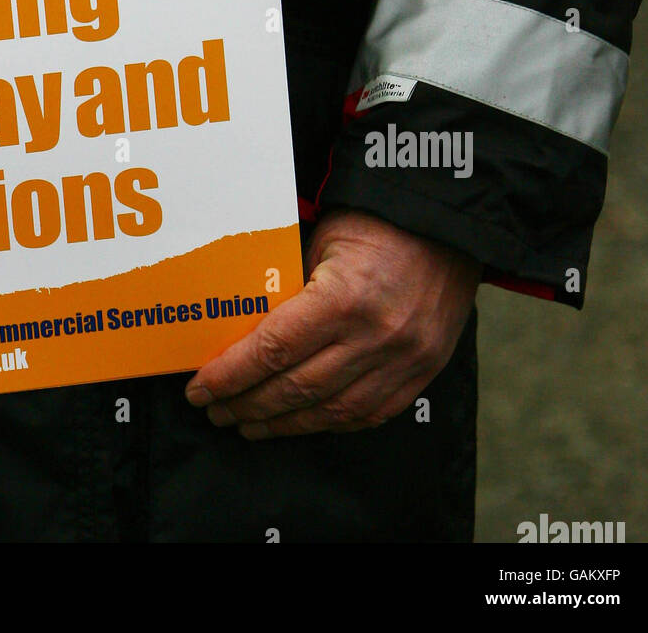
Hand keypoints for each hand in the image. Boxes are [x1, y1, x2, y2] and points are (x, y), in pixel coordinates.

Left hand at [185, 207, 480, 437]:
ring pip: (330, 411)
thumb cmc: (375, 223)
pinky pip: (369, 414)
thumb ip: (290, 290)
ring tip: (248, 424)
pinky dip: (329, 422)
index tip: (200, 389)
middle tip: (214, 410)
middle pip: (296, 388)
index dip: (231, 376)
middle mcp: (374, 337)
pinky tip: (300, 422)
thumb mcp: (321, 243)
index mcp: (343, 298)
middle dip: (247, 404)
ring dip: (283, 424)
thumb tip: (244, 327)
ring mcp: (403, 361)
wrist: (446, 226)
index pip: (273, 351)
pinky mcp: (421, 373)